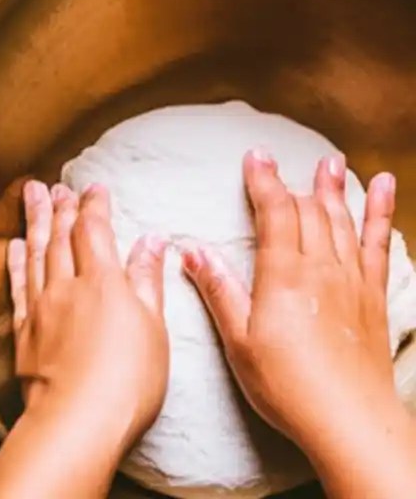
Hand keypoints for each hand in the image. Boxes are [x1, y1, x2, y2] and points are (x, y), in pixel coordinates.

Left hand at [0, 181, 166, 497]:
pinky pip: (18, 285)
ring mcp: (42, 308)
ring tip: (31, 196)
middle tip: (54, 184)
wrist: (78, 420)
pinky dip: (16, 261)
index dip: (94, 206)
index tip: (94, 187)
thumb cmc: (128, 380)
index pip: (95, 231)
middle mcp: (67, 287)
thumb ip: (148, 280)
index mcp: (104, 282)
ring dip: (35, 222)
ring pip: (35, 254)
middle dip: (59, 207)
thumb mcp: (154, 327)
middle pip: (60, 237)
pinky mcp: (24, 331)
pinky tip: (15, 247)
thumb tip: (152, 241)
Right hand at [182, 150, 415, 496]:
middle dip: (293, 182)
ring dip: (335, 188)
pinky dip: (381, 214)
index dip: (263, 181)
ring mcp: (352, 280)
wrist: (349, 419)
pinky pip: (378, 244)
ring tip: (331, 161)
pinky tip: (383, 191)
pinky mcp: (373, 297)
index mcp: (283, 276)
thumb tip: (192, 251)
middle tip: (282, 157)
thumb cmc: (287, 386)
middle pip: (309, 211)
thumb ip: (219, 290)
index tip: (254, 156)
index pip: (274, 212)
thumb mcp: (239, 340)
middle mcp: (321, 269)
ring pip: (343, 221)